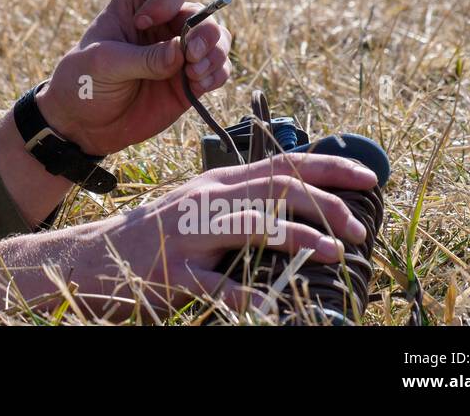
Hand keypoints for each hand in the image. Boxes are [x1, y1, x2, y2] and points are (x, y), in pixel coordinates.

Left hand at [35, 0, 230, 155]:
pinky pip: (220, 69)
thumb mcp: (104, 63)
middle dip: (203, 32)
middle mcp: (166, 21)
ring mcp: (181, 51)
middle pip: (204, 12)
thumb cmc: (84, 80)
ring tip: (194, 74)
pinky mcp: (191, 79)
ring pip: (218, 39)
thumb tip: (182, 53)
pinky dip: (217, 74)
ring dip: (214, 54)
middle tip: (190, 55)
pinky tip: (198, 85)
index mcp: (139, 1)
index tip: (143, 22)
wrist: (85, 123)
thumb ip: (143, 58)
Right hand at [88, 153, 377, 313]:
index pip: (283, 164)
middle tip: (358, 229)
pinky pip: (218, 284)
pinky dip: (250, 296)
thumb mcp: (203, 205)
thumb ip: (246, 199)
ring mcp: (191, 234)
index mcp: (220, 182)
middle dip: (325, 204)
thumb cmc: (161, 234)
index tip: (372, 177)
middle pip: (276, 189)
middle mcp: (207, 200)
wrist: (97, 257)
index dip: (331, 167)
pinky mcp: (177, 272)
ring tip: (333, 252)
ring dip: (299, 237)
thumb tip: (306, 200)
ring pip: (252, 225)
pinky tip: (275, 306)